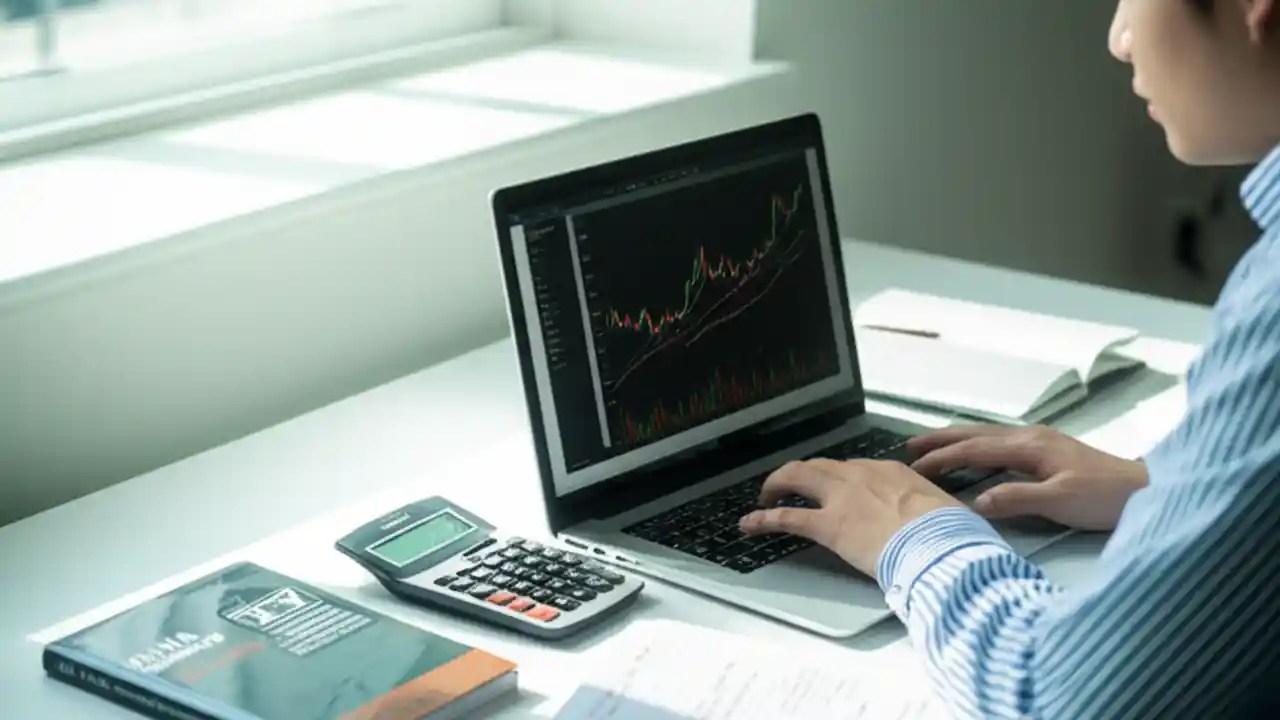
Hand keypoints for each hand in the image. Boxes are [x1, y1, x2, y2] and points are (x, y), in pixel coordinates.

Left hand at [738, 459, 961, 577]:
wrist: (941, 545)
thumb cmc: (951, 535)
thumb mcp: (946, 513)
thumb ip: (931, 514)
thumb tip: (942, 525)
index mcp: (893, 472)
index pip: (856, 469)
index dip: (838, 478)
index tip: (835, 488)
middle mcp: (862, 476)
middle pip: (820, 466)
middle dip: (801, 474)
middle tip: (789, 486)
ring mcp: (842, 498)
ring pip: (798, 478)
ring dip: (778, 485)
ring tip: (766, 497)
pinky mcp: (828, 525)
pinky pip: (788, 517)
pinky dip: (765, 519)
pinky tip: (751, 523)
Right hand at [909, 425, 1147, 530]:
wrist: (1146, 490)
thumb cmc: (1105, 497)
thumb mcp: (1060, 501)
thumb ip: (1017, 498)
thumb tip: (975, 501)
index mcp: (1029, 446)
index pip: (974, 449)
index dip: (943, 457)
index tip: (915, 467)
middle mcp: (1031, 437)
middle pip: (977, 433)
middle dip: (942, 438)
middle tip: (911, 444)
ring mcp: (1041, 441)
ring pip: (988, 435)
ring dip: (959, 438)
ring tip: (935, 445)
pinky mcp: (1049, 449)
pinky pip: (1000, 442)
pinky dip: (978, 444)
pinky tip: (978, 452)